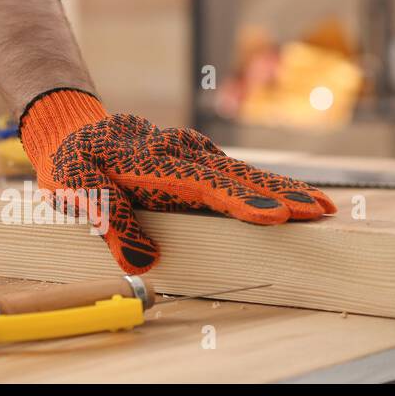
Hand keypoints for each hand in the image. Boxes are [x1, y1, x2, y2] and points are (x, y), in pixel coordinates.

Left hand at [18, 89, 337, 272]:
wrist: (72, 133)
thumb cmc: (74, 166)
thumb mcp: (73, 191)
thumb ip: (106, 222)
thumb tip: (143, 262)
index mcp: (149, 161)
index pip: (200, 184)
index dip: (238, 200)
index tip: (274, 214)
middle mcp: (177, 152)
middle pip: (233, 176)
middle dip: (278, 194)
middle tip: (319, 211)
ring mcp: (190, 152)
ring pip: (241, 172)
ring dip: (281, 189)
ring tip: (321, 208)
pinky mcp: (196, 159)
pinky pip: (235, 174)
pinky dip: (265, 185)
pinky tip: (293, 199)